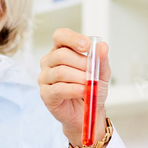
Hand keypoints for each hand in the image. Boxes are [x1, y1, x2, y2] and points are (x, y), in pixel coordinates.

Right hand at [38, 29, 110, 147]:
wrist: (89, 111)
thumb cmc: (91, 88)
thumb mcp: (102, 73)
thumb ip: (101, 59)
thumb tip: (103, 46)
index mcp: (61, 50)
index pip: (60, 36)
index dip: (73, 39)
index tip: (87, 46)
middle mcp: (49, 61)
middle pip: (61, 54)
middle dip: (81, 63)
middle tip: (93, 73)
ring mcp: (44, 77)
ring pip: (60, 72)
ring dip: (79, 78)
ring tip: (89, 85)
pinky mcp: (45, 94)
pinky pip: (58, 89)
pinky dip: (74, 90)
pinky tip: (83, 91)